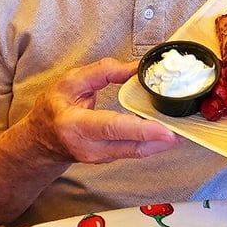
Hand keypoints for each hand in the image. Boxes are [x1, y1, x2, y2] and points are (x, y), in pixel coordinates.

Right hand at [27, 58, 178, 164]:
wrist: (40, 142)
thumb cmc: (53, 108)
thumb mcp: (70, 81)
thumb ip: (103, 72)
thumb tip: (135, 68)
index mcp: (76, 125)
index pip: (111, 127)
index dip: (140, 129)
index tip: (165, 130)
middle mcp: (90, 147)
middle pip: (131, 146)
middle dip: (161, 139)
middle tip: (187, 129)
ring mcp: (101, 158)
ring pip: (137, 151)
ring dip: (161, 141)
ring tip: (185, 127)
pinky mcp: (110, 159)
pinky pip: (135, 151)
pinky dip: (153, 142)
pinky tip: (169, 131)